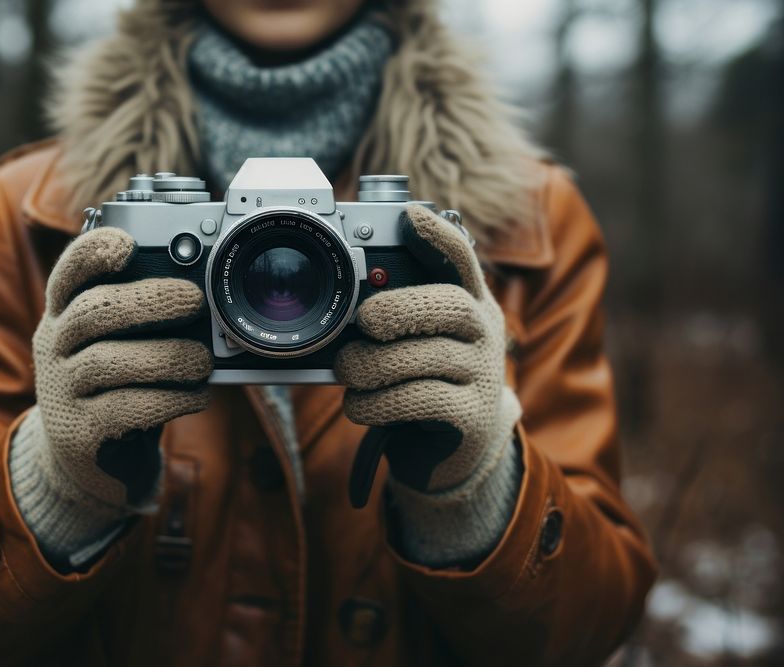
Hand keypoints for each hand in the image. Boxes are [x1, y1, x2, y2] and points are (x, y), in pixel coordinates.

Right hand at [32, 227, 212, 509]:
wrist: (93, 461)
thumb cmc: (119, 384)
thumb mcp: (121, 344)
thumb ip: (146, 316)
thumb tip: (205, 292)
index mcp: (65, 312)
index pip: (69, 271)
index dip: (94, 253)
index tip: (127, 244)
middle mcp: (55, 345)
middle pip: (91, 311)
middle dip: (147, 300)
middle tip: (194, 300)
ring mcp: (61, 389)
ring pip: (106, 362)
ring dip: (164, 357)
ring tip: (203, 361)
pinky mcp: (78, 431)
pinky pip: (122, 409)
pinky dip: (168, 400)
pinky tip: (198, 397)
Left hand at [337, 205, 520, 498]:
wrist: (455, 451)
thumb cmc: (423, 381)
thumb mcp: (414, 343)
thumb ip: (392, 317)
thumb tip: (343, 302)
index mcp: (468, 303)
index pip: (462, 260)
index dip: (439, 236)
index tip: (410, 216)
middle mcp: (484, 334)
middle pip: (453, 306)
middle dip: (403, 307)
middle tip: (364, 320)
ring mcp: (483, 376)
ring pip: (431, 357)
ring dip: (377, 364)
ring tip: (347, 370)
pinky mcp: (473, 418)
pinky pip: (425, 400)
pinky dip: (381, 402)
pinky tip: (358, 405)